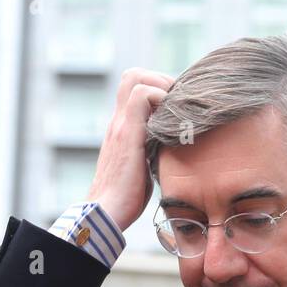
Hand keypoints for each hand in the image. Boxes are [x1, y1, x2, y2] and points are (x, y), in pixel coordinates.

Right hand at [89, 68, 175, 233]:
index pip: (134, 87)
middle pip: (133, 75)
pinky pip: (142, 96)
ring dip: (162, 85)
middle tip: (179, 102)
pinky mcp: (127, 133)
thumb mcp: (144, 168)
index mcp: (122, 128)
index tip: (177, 106)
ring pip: (136, 77)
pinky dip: (161, 98)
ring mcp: (121, 124)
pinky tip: (173, 121)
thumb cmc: (126, 198)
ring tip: (177, 109)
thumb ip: (153, 152)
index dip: (158, 88)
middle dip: (161, 80)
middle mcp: (119, 121)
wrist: (107, 212)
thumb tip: (175, 151)